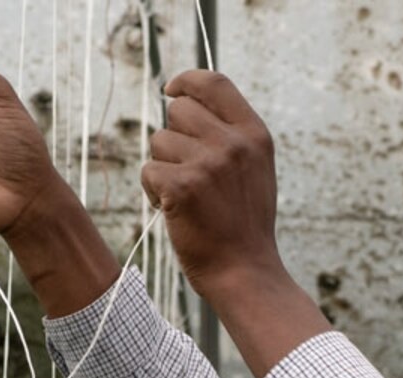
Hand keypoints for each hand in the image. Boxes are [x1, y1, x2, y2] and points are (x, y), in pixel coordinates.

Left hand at [144, 72, 283, 293]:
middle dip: (173, 139)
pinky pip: (148, 170)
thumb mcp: (254, 170)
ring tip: (186, 198)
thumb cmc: (244, 226)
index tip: (171, 90)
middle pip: (178, 111)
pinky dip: (153, 192)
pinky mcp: (181, 186)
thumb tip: (188, 103)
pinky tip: (174, 211)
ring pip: (159, 142)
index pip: (214, 82)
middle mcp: (233, 143)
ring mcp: (208, 164)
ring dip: (163, 168)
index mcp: (254, 134)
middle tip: (186, 172)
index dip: (186, 80)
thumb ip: (230, 135)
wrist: (245, 272)